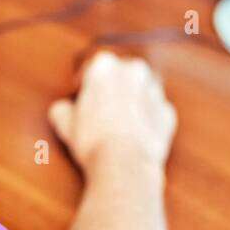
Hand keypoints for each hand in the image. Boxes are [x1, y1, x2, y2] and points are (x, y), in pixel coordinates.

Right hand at [49, 52, 176, 174]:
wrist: (124, 165)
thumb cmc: (92, 141)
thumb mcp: (63, 122)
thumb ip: (62, 108)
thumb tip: (64, 109)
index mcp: (105, 65)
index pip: (92, 70)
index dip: (85, 87)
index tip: (82, 100)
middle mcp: (133, 70)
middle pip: (120, 76)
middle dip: (112, 90)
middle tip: (101, 113)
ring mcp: (154, 91)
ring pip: (141, 92)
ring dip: (132, 104)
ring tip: (119, 127)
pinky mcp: (168, 112)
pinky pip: (154, 114)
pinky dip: (147, 122)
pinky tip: (135, 138)